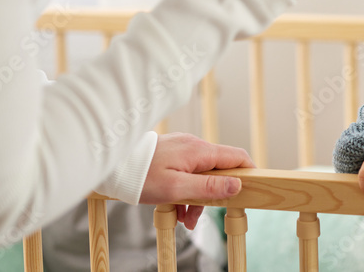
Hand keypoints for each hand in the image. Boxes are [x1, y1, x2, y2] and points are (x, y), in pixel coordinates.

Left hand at [139, 132, 254, 229]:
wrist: (112, 165)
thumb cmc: (142, 177)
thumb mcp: (176, 189)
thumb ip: (208, 187)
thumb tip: (237, 184)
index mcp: (199, 152)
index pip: (236, 157)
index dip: (248, 172)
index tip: (251, 189)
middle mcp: (194, 145)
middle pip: (218, 170)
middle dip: (214, 194)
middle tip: (197, 218)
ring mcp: (183, 148)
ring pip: (202, 174)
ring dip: (197, 196)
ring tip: (182, 218)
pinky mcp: (173, 152)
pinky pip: (188, 172)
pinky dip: (186, 189)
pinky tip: (174, 207)